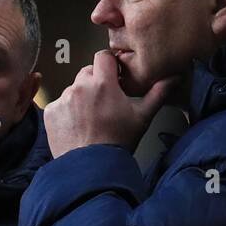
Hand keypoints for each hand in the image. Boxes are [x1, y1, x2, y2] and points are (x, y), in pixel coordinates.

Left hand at [43, 51, 176, 158]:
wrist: (92, 169)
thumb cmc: (118, 143)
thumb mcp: (142, 117)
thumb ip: (157, 93)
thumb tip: (174, 78)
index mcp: (103, 83)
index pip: (103, 56)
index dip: (109, 65)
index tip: (113, 76)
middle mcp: (80, 87)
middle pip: (87, 73)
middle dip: (95, 83)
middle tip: (104, 104)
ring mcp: (63, 99)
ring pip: (73, 89)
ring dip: (80, 98)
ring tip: (90, 120)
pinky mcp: (51, 113)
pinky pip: (59, 105)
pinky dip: (66, 113)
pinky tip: (77, 127)